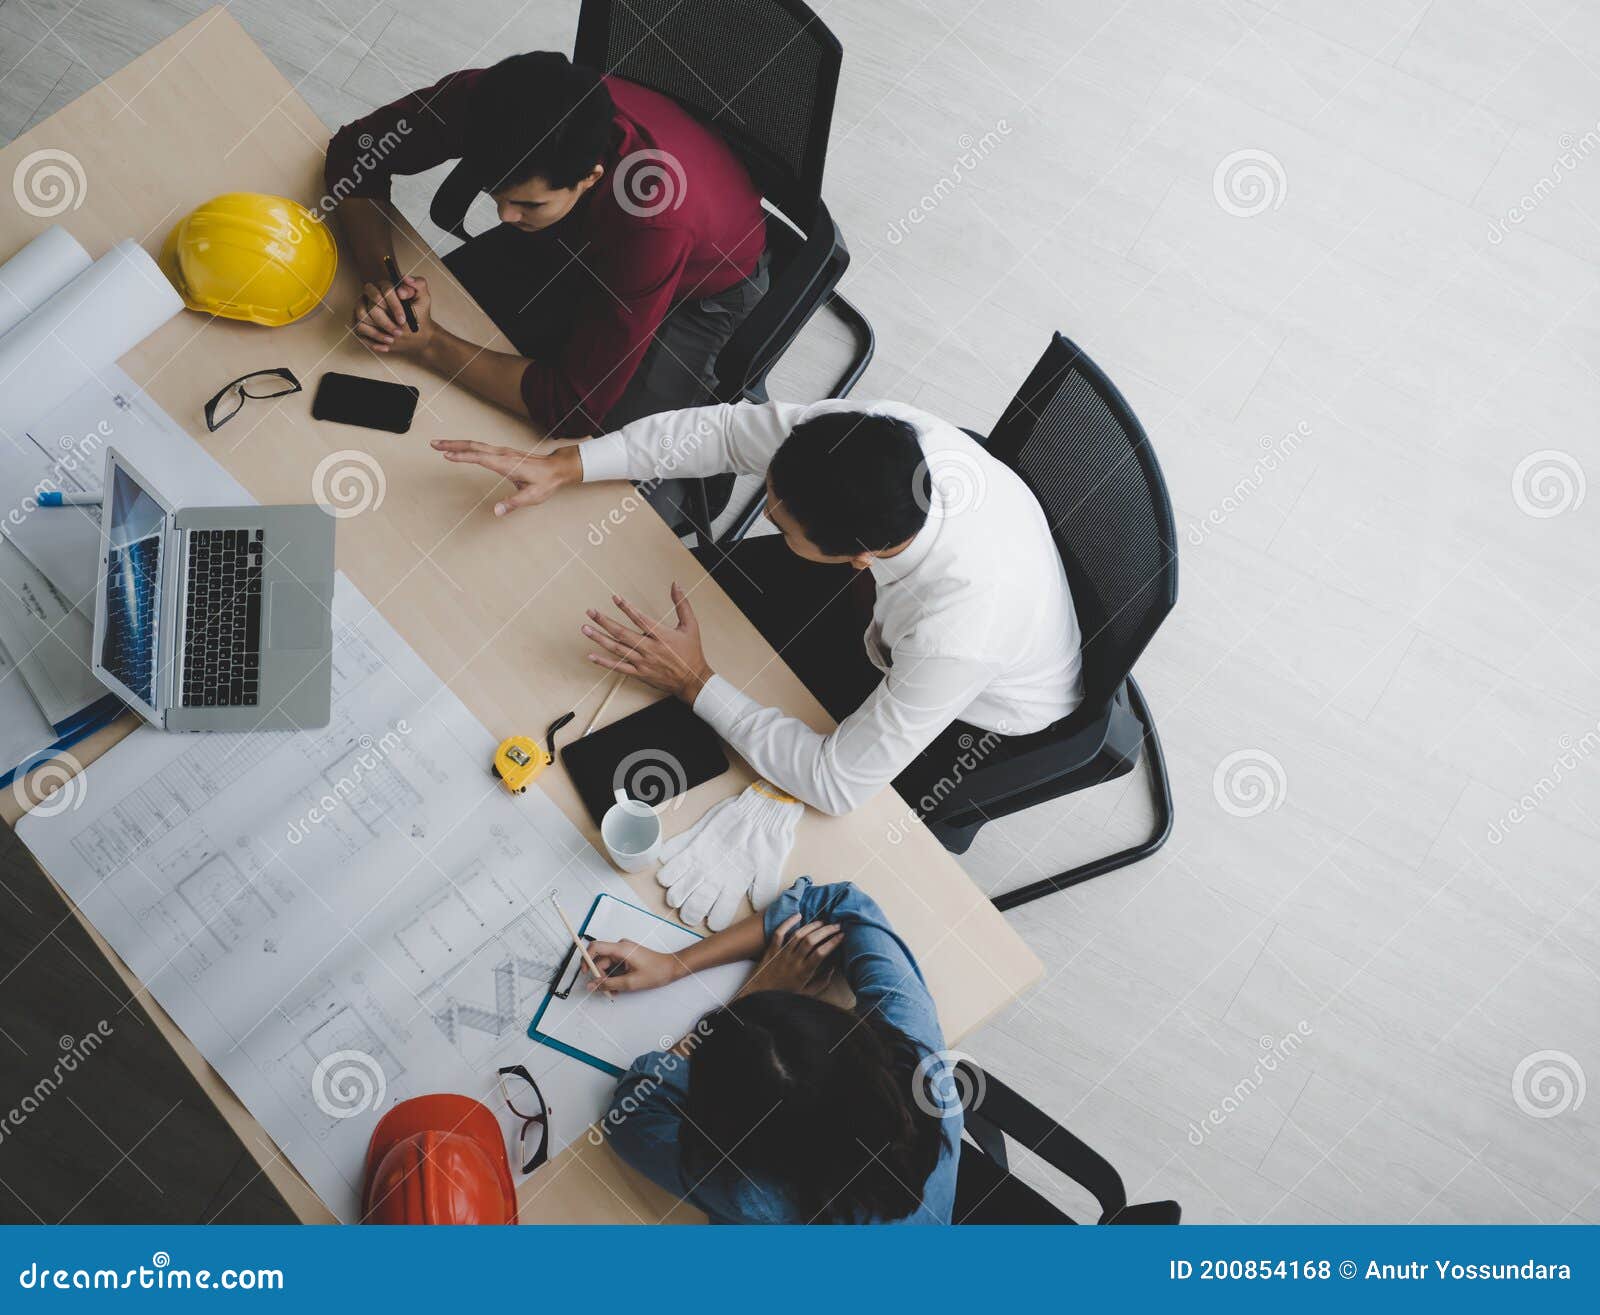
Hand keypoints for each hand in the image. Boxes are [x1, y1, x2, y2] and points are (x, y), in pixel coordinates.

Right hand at [353, 274, 431, 355]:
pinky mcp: (358, 321)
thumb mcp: (423, 299)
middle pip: (372, 306)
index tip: (403, 320)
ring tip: (392, 340)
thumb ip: (419, 285)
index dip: (394, 306)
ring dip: (378, 332)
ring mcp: (362, 307)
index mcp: (384, 286)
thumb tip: (406, 279)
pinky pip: (358, 328)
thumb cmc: (418, 314)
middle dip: (386, 322)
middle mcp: (370, 294)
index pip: (385, 290)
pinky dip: (372, 339)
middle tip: (399, 333)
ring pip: (362, 317)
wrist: (415, 334)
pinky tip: (386, 345)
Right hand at [432, 439, 582, 515]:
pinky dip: (466, 446)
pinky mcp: (503, 453)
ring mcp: (502, 452)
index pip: (480, 458)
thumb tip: (497, 511)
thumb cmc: (546, 482)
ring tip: (439, 445)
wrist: (557, 468)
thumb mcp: (533, 496)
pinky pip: (481, 447)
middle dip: (452, 445)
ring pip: (475, 444)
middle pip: (473, 446)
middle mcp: (502, 454)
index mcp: (507, 464)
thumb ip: (514, 503)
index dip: (462, 456)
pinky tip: (460, 449)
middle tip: (433, 444)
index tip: (446, 456)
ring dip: (456, 444)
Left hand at [582, 584, 712, 701]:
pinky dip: (604, 662)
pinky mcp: (639, 673)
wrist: (692, 680)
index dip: (626, 607)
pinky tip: (591, 656)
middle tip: (590, 612)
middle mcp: (649, 649)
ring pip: (617, 649)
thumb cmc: (692, 652)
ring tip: (585, 629)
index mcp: (661, 635)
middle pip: (622, 633)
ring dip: (599, 638)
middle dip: (604, 621)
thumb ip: (682, 604)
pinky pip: (618, 667)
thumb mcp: (691, 625)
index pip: (640, 618)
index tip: (614, 597)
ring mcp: (642, 662)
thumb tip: (676, 584)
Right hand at [587, 939, 683, 994]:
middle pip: (600, 960)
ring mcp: (624, 951)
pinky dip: (614, 977)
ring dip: (608, 979)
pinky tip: (618, 987)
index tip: (585, 972)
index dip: (586, 959)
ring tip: (614, 991)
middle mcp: (621, 947)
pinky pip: (614, 966)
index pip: (595, 947)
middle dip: (600, 976)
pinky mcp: (627, 957)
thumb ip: (608, 984)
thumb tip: (592, 985)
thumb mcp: (630, 982)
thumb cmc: (656, 971)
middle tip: (605, 990)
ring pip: (607, 965)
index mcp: (621, 948)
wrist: (671, 968)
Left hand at [740, 915, 840, 998]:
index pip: (821, 953)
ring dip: (812, 926)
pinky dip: (788, 922)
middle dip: (826, 930)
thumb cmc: (784, 995)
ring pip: (798, 935)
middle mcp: (793, 961)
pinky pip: (779, 933)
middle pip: (811, 940)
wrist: (759, 995)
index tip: (842, 936)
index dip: (833, 942)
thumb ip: (821, 982)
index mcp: (803, 972)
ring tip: (822, 922)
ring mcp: (781, 954)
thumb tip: (833, 969)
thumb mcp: (806, 994)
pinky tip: (798, 916)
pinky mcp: (771, 950)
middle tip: (836, 926)